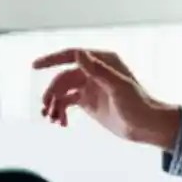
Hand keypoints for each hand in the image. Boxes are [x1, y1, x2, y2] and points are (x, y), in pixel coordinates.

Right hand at [32, 48, 180, 149]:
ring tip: (51, 119)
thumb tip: (79, 54)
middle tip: (46, 109)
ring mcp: (91, 86)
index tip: (35, 66)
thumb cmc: (139, 105)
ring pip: (63, 91)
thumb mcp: (118, 88)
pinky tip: (60, 123)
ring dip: (54, 104)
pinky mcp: (89, 101)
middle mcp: (94, 71)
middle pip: (63, 77)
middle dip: (52, 92)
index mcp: (102, 61)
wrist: (147, 127)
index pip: (72, 55)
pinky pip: (67, 103)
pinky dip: (60, 112)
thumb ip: (98, 71)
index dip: (52, 59)